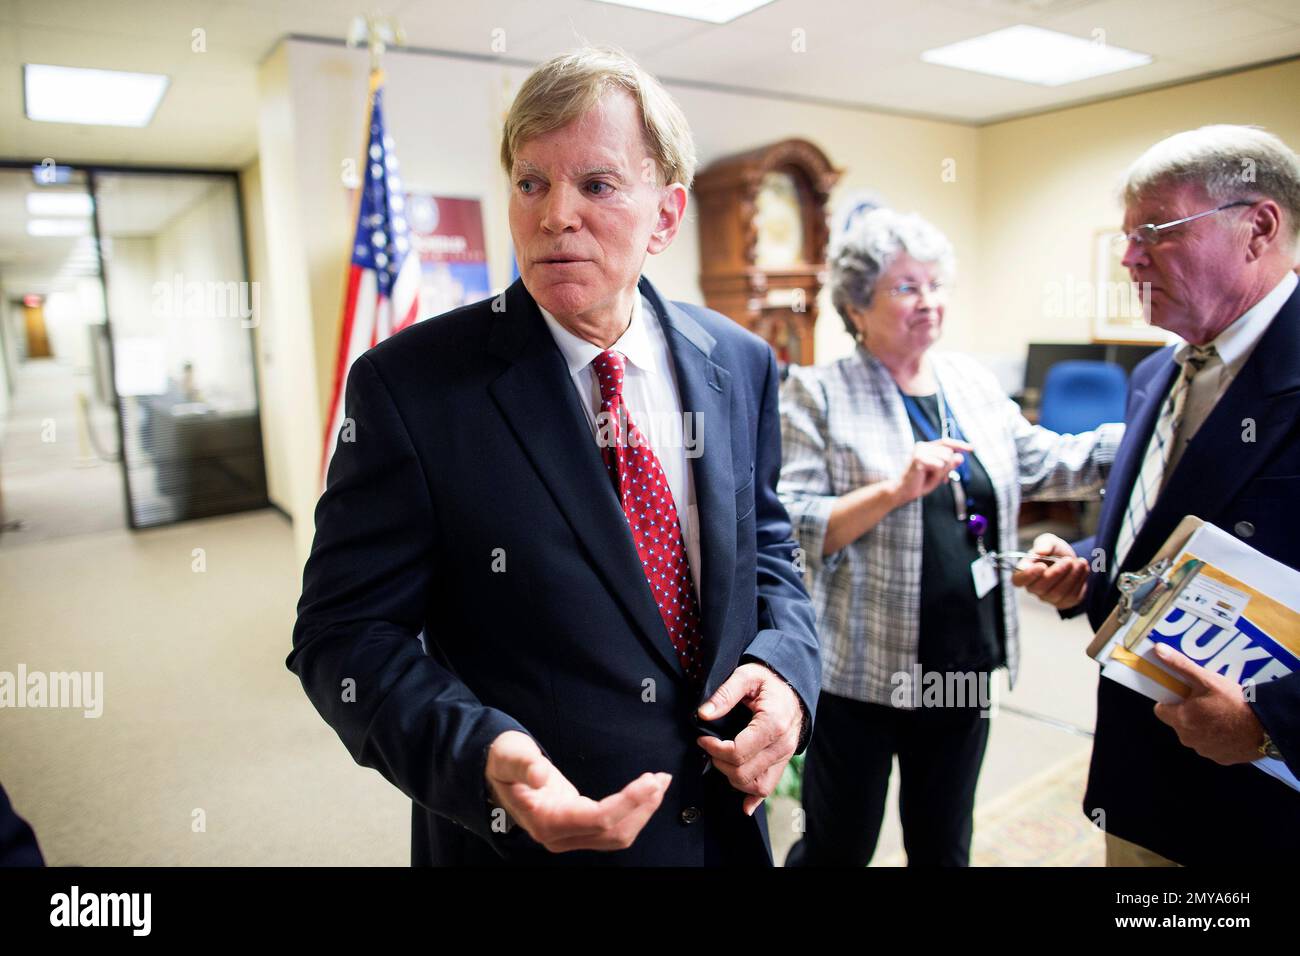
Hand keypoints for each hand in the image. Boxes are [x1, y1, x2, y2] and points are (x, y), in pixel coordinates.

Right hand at [485, 730, 670, 851]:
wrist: (496, 773)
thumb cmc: (503, 761)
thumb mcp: (509, 756)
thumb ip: (523, 764)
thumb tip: (539, 773)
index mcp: (545, 821)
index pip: (597, 819)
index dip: (627, 802)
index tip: (649, 781)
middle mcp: (559, 837)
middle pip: (613, 833)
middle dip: (642, 808)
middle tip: (661, 778)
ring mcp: (569, 836)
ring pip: (616, 836)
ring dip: (642, 812)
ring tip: (660, 783)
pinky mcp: (578, 828)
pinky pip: (612, 828)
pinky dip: (633, 812)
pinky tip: (646, 793)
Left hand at [696, 663, 802, 815]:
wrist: (792, 689)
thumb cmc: (768, 681)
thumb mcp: (746, 675)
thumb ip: (724, 694)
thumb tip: (704, 714)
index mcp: (773, 723)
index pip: (738, 752)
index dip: (714, 749)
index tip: (702, 739)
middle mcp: (782, 745)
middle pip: (744, 772)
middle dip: (720, 762)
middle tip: (709, 747)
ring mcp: (784, 757)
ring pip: (756, 785)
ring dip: (732, 777)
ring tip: (722, 759)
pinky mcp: (783, 763)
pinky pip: (769, 788)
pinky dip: (754, 798)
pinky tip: (744, 805)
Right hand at [889, 439, 972, 505]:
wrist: (903, 491)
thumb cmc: (919, 482)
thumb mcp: (939, 473)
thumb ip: (949, 465)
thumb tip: (960, 457)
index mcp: (926, 447)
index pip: (946, 442)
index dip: (960, 445)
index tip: (971, 448)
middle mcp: (922, 446)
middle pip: (949, 452)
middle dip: (946, 467)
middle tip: (934, 476)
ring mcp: (920, 451)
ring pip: (946, 459)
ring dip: (941, 472)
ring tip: (928, 476)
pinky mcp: (919, 459)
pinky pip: (939, 465)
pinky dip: (936, 474)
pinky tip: (925, 477)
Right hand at [1010, 533, 1088, 608]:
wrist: (1071, 561)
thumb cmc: (1054, 551)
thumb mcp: (1049, 541)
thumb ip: (1044, 543)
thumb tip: (1040, 551)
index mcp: (1024, 572)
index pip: (1018, 580)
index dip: (1028, 575)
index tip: (1042, 566)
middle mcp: (1034, 588)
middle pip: (1040, 588)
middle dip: (1056, 573)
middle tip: (1068, 560)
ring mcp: (1048, 598)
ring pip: (1057, 593)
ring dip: (1071, 577)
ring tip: (1081, 562)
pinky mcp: (1064, 602)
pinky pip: (1071, 596)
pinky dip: (1079, 581)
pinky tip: (1083, 570)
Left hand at [1151, 643, 1265, 764]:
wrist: (1266, 726)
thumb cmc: (1235, 702)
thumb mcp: (1206, 679)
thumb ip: (1180, 665)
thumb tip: (1159, 650)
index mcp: (1181, 719)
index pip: (1160, 710)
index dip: (1170, 701)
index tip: (1181, 695)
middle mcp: (1189, 738)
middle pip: (1178, 722)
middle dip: (1188, 712)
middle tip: (1206, 701)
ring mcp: (1205, 750)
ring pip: (1195, 735)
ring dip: (1202, 726)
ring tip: (1220, 713)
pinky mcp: (1221, 758)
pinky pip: (1212, 746)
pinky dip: (1217, 738)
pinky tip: (1230, 728)